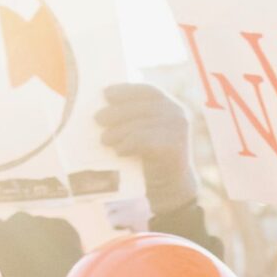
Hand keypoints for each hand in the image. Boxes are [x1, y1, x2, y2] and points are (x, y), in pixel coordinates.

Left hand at [95, 82, 198, 213]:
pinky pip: (146, 141)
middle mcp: (178, 114)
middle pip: (142, 107)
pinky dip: (129, 144)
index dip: (126, 90)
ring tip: (104, 140)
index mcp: (170, 105)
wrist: (171, 187)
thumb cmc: (151, 157)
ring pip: (141, 124)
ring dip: (119, 131)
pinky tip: (119, 151)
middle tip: (97, 118)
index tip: (105, 93)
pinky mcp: (174, 147)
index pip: (148, 91)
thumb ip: (133, 118)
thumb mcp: (144, 132)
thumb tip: (101, 108)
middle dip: (117, 112)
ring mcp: (179, 130)